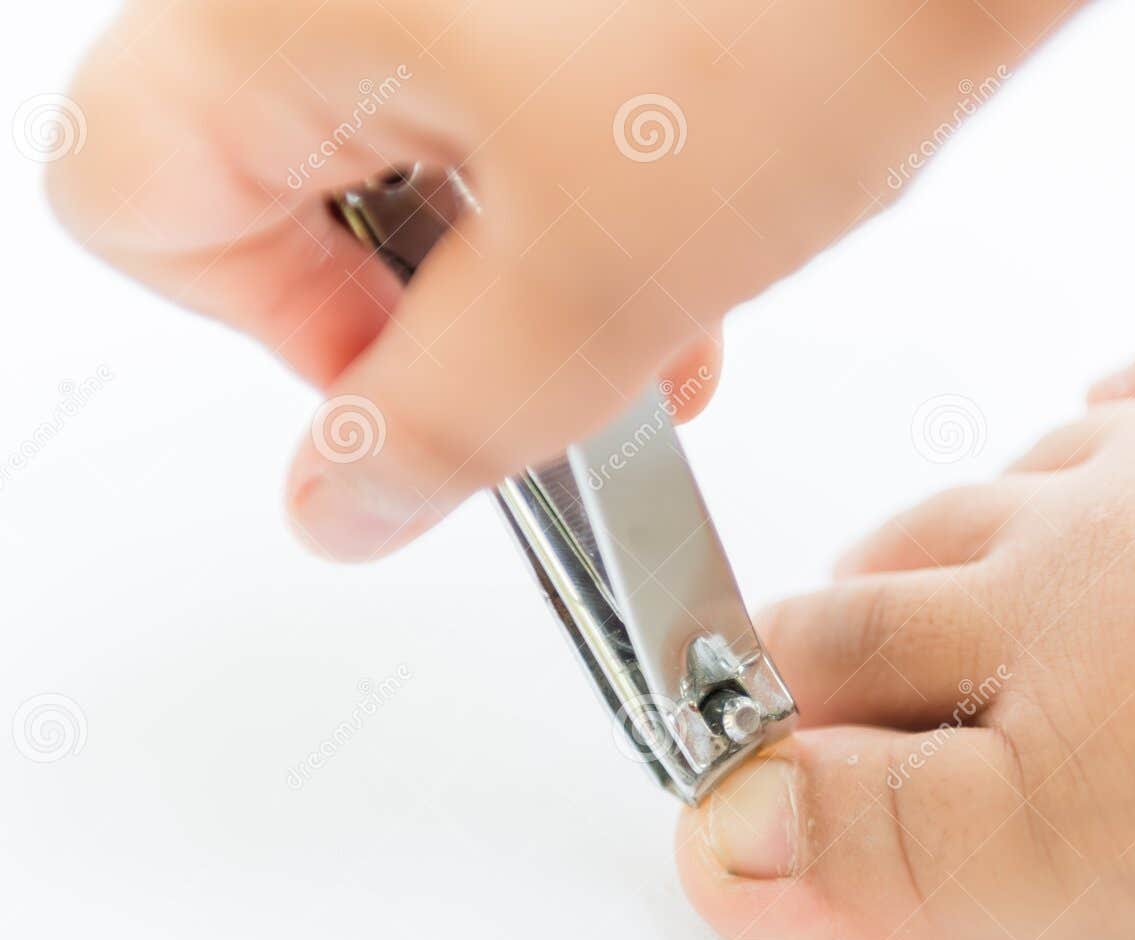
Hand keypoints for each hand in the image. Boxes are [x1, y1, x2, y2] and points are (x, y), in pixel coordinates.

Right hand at [47, 0, 1066, 558]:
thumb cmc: (806, 11)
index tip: (428, 379)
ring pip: (394, 139)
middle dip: (424, 306)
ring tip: (650, 306)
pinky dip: (557, 177)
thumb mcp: (599, 281)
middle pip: (268, 175)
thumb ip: (444, 420)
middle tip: (553, 356)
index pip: (134, 202)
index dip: (282, 332)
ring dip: (512, 257)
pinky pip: (482, 81)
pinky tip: (668, 226)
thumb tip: (342, 502)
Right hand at [678, 312, 1134, 939]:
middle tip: (786, 659)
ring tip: (942, 567)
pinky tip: (1126, 429)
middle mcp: (1094, 517)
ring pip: (1034, 473)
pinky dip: (1130, 415)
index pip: (831, 668)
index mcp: (1024, 625)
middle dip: (837, 621)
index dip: (753, 713)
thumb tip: (735, 850)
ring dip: (972, 526)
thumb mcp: (1101, 864)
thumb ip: (899, 852)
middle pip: (912, 560)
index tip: (716, 748)